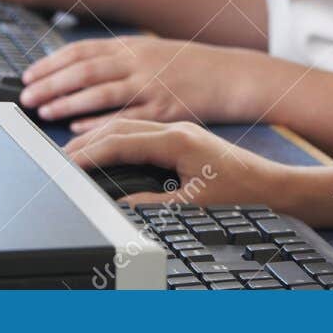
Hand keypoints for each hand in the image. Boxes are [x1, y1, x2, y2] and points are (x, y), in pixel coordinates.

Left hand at [18, 36, 253, 129]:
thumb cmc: (186, 65)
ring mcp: (150, 85)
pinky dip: (99, 121)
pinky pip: (125, 116)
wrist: (229, 75)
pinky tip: (78, 127)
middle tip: (25, 98)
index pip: (81, 51)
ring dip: (67, 102)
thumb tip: (76, 66)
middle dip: (50, 84)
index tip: (27, 76)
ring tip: (43, 112)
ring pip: (100, 92)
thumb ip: (116, 57)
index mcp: (130, 46)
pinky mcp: (163, 109)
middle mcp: (137, 62)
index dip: (50, 63)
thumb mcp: (150, 50)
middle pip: (84, 71)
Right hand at [63, 119, 292, 208]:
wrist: (276, 188)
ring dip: (98, 136)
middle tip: (56, 158)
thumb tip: (116, 204)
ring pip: (128, 126)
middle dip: (85, 142)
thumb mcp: (193, 206)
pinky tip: (103, 146)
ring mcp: (180, 131)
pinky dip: (115, 138)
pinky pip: (139, 131)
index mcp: (177, 139)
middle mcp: (176, 129)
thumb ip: (151, 204)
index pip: (120, 142)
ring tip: (70, 151)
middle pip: (119, 128)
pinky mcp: (183, 139)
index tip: (65, 165)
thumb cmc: (243, 195)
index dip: (89, 154)